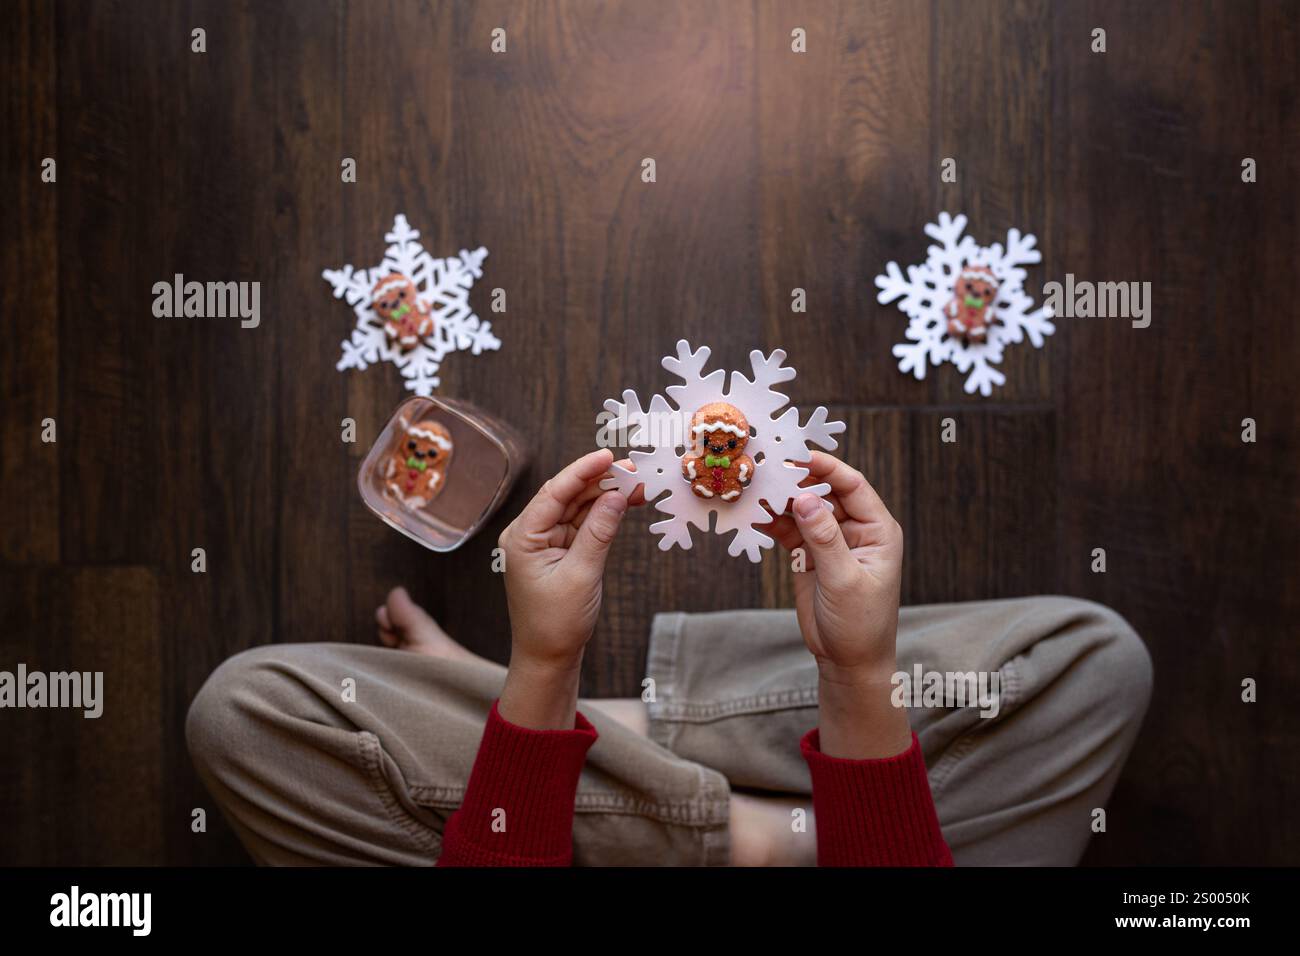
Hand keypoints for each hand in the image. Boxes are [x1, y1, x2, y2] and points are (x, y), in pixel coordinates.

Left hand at [496, 449, 629, 727]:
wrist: (548, 659)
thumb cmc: (557, 623)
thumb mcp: (582, 575)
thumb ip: (599, 532)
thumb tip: (617, 496)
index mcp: (522, 537)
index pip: (555, 492)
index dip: (583, 470)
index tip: (609, 455)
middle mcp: (528, 534)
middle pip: (567, 495)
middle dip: (601, 481)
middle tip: (635, 470)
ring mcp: (543, 542)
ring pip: (577, 508)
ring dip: (606, 495)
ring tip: (638, 485)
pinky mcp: (558, 552)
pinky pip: (582, 525)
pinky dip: (603, 514)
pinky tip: (625, 503)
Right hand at [761, 452, 909, 757]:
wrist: (848, 661)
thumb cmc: (860, 624)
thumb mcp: (844, 580)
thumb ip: (824, 539)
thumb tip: (804, 498)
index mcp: (877, 529)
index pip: (852, 486)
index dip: (827, 468)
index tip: (798, 456)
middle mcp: (855, 529)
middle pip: (823, 492)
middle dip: (796, 480)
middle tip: (766, 471)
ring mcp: (829, 540)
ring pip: (802, 508)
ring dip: (779, 500)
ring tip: (752, 489)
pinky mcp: (808, 554)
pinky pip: (788, 529)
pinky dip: (770, 521)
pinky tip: (752, 514)